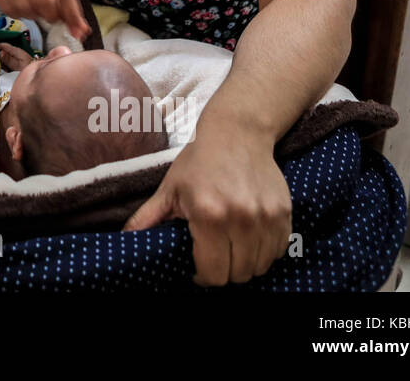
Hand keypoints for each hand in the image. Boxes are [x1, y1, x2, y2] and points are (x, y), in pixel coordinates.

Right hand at [0, 0, 90, 43]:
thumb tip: (81, 30)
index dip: (72, 15)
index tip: (79, 33)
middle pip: (45, 1)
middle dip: (50, 15)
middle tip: (48, 16)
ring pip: (26, 7)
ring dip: (31, 15)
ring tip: (30, 7)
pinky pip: (9, 9)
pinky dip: (16, 14)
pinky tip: (16, 4)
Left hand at [123, 119, 291, 286]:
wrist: (237, 131)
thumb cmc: (199, 160)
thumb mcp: (169, 188)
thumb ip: (147, 217)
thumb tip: (125, 238)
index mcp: (208, 215)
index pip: (213, 273)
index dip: (203, 277)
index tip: (198, 269)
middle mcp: (241, 219)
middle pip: (237, 275)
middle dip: (224, 272)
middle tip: (215, 258)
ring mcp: (266, 217)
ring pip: (260, 267)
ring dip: (246, 264)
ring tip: (232, 249)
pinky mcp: (284, 213)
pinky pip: (279, 251)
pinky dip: (265, 253)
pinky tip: (250, 240)